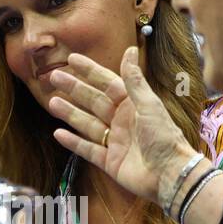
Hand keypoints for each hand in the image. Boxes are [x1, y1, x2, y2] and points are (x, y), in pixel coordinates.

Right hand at [47, 47, 192, 205]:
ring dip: (69, 113)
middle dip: (74, 89)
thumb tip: (130, 49)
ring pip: (87, 124)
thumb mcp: (148, 105)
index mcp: (132, 105)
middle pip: (93, 101)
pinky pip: (87, 149)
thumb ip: (134, 80)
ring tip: (52, 102)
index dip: (90, 71)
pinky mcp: (110, 162)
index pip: (107, 83)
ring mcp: (115, 141)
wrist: (170, 174)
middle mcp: (121, 121)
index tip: (72, 59)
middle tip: (53, 77)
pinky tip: (58, 134)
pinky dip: (73, 142)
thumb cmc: (164, 137)